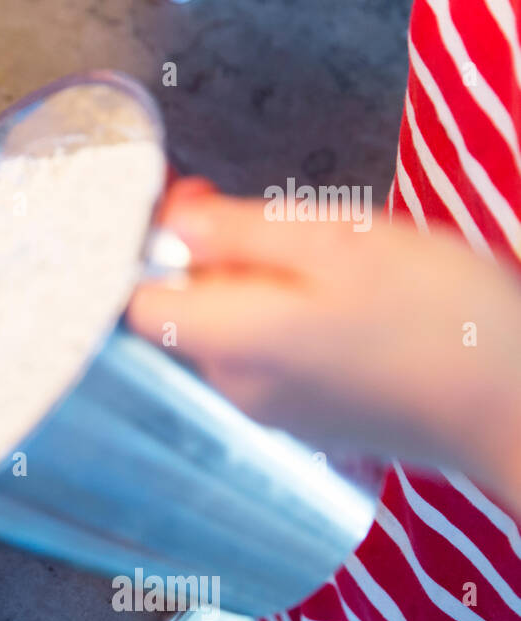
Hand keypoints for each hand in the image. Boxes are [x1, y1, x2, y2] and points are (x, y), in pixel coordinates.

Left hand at [127, 179, 520, 507]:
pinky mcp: (306, 419)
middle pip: (186, 308)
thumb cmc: (438, 317)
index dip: (156, 243)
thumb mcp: (337, 242)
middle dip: (219, 258)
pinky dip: (289, 321)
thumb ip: (238, 231)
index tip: (198, 202)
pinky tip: (349, 307)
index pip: (138, 297)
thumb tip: (170, 218)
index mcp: (229, 342)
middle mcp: (232, 386)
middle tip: (287, 223)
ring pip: (231, 329)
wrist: (516, 406)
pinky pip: (269, 355)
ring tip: (333, 265)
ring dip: (261, 286)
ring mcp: (268, 410)